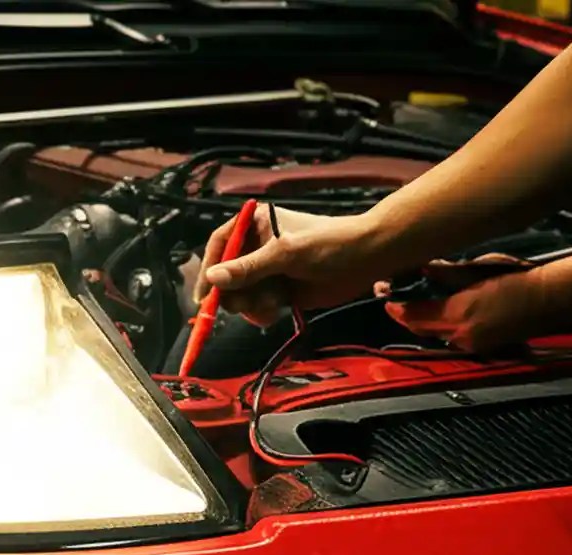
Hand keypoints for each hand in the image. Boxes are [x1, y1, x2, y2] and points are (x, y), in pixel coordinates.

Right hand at [196, 205, 393, 326]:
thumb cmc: (328, 244)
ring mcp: (267, 270)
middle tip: (245, 304)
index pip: (220, 246)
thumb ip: (248, 268)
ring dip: (250, 304)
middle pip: (226, 275)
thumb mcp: (286, 254)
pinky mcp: (278, 290)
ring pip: (240, 294)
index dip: (208, 270)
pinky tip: (274, 312)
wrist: (368, 258)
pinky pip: (257, 305)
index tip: (203, 296)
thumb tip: (213, 279)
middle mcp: (256, 247)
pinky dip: (261, 312)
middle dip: (233, 293)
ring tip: (270, 305)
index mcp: (254, 225)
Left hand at [374, 254, 542, 352]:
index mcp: (459, 315)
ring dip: (426, 323)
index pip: (415, 316)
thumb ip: (447, 274)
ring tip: (417, 306)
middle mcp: (463, 335)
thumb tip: (424, 269)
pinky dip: (445, 328)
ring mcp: (475, 345)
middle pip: (422, 329)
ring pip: (438, 335)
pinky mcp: (486, 347)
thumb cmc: (520, 278)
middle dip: (408, 317)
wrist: (555, 297)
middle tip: (397, 303)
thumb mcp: (479, 270)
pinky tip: (445, 314)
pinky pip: (455, 338)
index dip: (398, 309)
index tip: (387, 299)